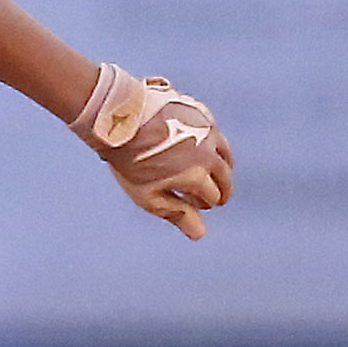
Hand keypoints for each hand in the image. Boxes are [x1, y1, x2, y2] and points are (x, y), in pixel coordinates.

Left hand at [71, 65, 233, 238]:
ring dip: (223, 167)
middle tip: (218, 196)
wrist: (121, 118)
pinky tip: (204, 147)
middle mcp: (208, 153)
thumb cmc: (131, 161)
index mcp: (198, 176)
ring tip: (215, 173)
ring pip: (226, 154)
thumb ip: (177, 214)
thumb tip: (200, 234)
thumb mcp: (149, 196)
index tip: (199, 206)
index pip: (213, 197)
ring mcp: (207, 131)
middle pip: (225, 176)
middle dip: (222, 189)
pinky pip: (216, 133)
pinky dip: (214, 145)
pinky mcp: (201, 113)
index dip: (206, 205)